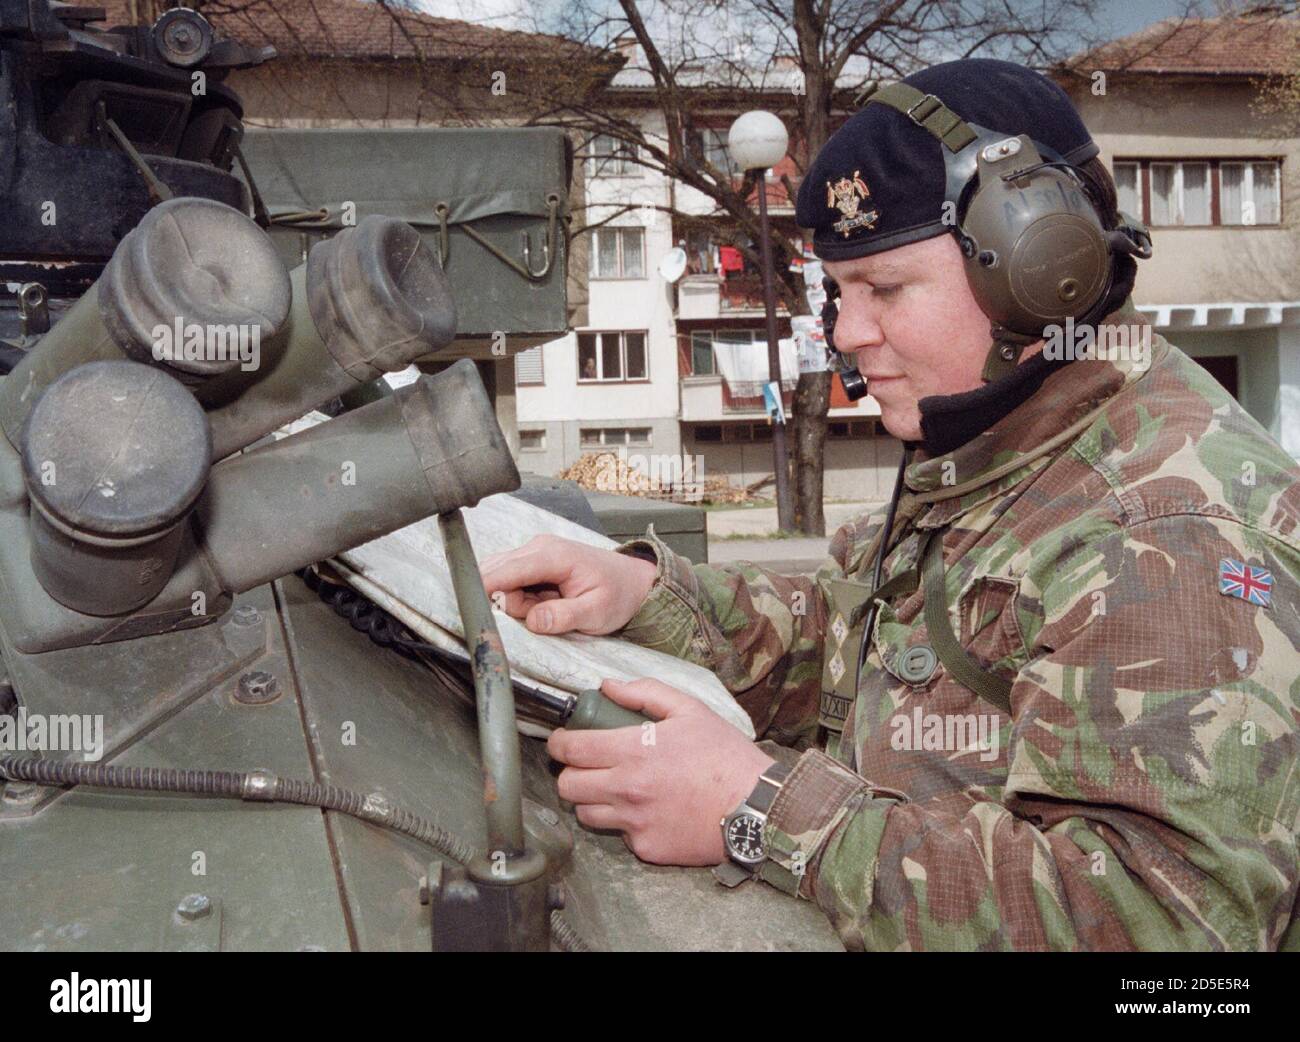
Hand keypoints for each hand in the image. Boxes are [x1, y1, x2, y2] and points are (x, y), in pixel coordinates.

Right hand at [480, 534, 656, 635]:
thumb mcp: (596, 613)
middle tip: (539, 615)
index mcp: (554, 555)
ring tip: (547, 608)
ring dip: (514, 601)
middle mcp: (539, 547)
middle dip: (507, 602)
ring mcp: (534, 552)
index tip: (471, 608)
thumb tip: (534, 621)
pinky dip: (520, 598)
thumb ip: (564, 617)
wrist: (632, 582)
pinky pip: (510, 581)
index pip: (507, 569)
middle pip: (497, 574)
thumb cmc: (617, 594)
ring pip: (500, 579)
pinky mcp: (532, 561)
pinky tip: (542, 602)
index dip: (485, 588)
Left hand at [548, 678, 773, 865]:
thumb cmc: (725, 755)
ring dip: (592, 800)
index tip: (563, 741)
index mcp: (633, 751)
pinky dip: (626, 823)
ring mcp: (635, 823)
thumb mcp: (689, 710)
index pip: (571, 750)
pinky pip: (620, 835)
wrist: (756, 808)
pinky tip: (648, 810)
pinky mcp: (647, 849)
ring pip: (585, 814)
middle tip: (587, 766)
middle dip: (570, 773)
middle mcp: (627, 789)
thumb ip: (645, 692)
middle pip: (567, 786)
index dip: (559, 743)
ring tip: (614, 788)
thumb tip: (607, 686)